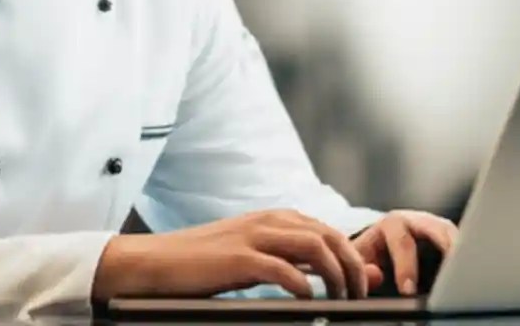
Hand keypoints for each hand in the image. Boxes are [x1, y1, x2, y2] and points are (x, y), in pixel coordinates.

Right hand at [91, 209, 379, 300]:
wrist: (157, 262)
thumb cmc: (206, 264)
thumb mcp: (256, 260)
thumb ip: (296, 264)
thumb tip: (336, 274)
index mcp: (274, 218)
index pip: (328, 229)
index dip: (352, 255)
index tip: (361, 283)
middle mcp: (267, 221)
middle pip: (329, 235)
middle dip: (352, 265)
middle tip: (359, 295)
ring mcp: (253, 237)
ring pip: (314, 247)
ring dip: (336, 274)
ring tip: (340, 299)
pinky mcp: (238, 259)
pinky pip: (283, 269)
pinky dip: (302, 285)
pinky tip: (308, 301)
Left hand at [351, 209, 458, 296]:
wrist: (382, 241)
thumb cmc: (371, 251)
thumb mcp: (361, 257)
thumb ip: (363, 266)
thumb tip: (375, 274)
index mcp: (393, 223)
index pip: (402, 243)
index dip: (405, 267)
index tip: (407, 289)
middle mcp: (418, 220)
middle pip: (438, 230)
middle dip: (446, 250)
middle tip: (452, 275)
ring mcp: (437, 227)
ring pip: (454, 235)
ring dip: (462, 252)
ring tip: (467, 273)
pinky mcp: (450, 237)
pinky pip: (463, 244)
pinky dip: (467, 256)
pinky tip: (470, 272)